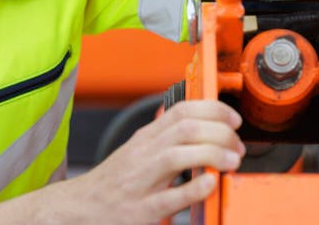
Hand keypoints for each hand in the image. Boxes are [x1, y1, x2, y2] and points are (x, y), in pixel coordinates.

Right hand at [67, 100, 244, 223]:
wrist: (80, 206)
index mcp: (146, 138)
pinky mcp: (142, 209)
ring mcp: (142, 181)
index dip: (213, 109)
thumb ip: (163, 136)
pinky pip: (171, 196)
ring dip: (211, 154)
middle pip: (185, 129)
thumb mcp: (137, 150)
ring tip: (232, 161)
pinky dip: (195, 188)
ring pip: (177, 155)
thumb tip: (194, 120)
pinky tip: (210, 183)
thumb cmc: (114, 181)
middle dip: (220, 132)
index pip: (181, 110)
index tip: (234, 119)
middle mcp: (144, 154)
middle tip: (237, 146)